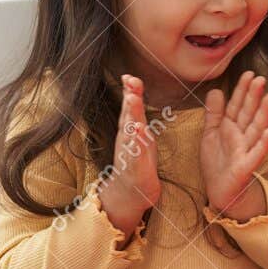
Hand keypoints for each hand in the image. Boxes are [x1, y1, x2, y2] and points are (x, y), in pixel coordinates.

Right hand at [97, 74, 160, 236]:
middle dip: (130, 98)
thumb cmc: (137, 162)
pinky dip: (136, 141)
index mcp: (131, 131)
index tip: (130, 75)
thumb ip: (136, 115)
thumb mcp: (140, 135)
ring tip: (132, 99)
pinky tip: (139, 130)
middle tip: (131, 81)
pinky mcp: (135, 167)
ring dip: (131, 115)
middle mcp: (127, 139)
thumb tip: (135, 94)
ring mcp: (129, 153)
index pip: (130, 108)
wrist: (129, 193)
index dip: (130, 91)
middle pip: (128, 115)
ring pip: (130, 131)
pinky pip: (135, 152)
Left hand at [201, 71, 267, 221]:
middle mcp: (241, 136)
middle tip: (261, 79)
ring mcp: (246, 150)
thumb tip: (215, 90)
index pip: (238, 105)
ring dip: (264, 113)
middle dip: (254, 97)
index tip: (249, 74)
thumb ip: (213, 114)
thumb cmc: (217, 163)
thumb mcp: (210, 134)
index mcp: (231, 127)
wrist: (219, 191)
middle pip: (249, 113)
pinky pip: (257, 153)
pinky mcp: (246, 166)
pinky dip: (264, 143)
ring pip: (256, 129)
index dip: (242, 90)